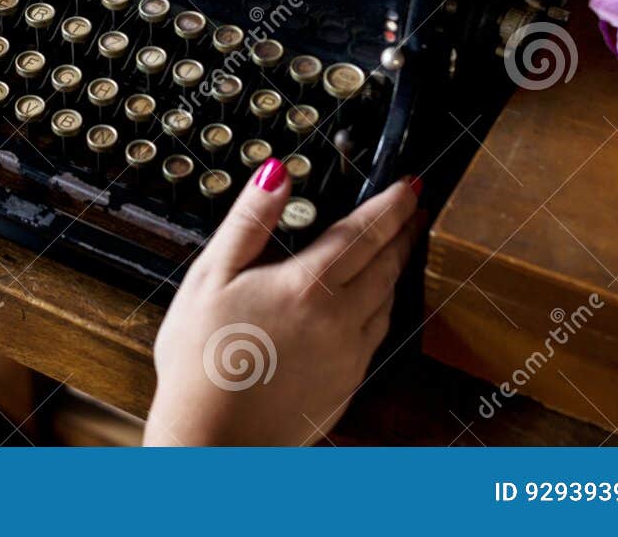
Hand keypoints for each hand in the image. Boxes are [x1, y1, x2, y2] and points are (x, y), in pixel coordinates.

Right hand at [144, 162, 423, 445]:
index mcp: (307, 286)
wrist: (214, 444)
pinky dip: (384, 305)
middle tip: (414, 208)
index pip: (364, 232)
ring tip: (398, 246)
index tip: (409, 184)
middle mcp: (339, 319)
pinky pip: (378, 332)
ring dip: (396, 266)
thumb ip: (250, 221)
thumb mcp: (210, 277)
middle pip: (386, 263)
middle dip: (403, 230)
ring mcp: (349, 355)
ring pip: (388, 298)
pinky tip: (372, 301)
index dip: (391, 203)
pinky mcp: (348, 383)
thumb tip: (276, 175)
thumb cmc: (203, 362)